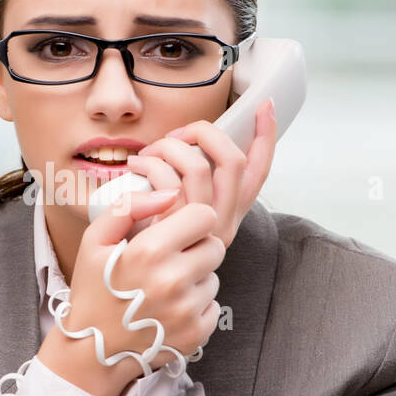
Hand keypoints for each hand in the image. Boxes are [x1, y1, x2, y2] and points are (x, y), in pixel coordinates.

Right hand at [42, 188, 223, 395]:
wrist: (92, 350)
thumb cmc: (94, 290)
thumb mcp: (95, 240)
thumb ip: (128, 206)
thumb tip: (169, 192)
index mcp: (149, 251)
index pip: (205, 216)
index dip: (191, 220)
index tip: (175, 231)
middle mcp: (172, 281)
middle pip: (215, 245)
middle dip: (196, 248)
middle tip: (169, 261)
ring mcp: (186, 311)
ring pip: (214, 276)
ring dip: (195, 279)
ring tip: (165, 289)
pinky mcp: (196, 334)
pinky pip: (213, 305)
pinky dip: (196, 306)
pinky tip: (169, 310)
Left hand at [124, 98, 276, 249]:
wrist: (130, 288)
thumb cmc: (150, 242)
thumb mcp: (182, 215)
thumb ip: (193, 186)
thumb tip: (189, 146)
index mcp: (229, 215)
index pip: (258, 173)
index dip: (266, 137)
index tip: (265, 107)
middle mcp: (222, 221)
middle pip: (233, 161)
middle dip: (206, 132)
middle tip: (181, 133)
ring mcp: (199, 226)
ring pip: (197, 165)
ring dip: (171, 146)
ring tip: (150, 151)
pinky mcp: (174, 227)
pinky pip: (167, 180)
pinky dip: (150, 162)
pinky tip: (136, 165)